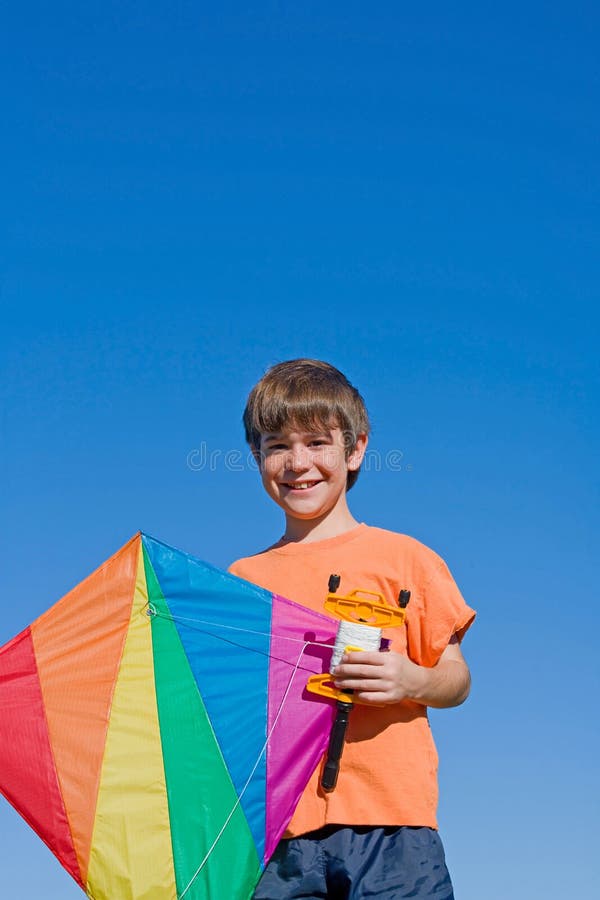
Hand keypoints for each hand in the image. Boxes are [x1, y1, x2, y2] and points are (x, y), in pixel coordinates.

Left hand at [332, 641, 470, 707]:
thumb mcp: (392, 655)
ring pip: (364, 685)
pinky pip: (371, 697)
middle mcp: (389, 672)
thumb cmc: (401, 667)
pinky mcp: (390, 698)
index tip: (342, 658)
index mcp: (388, 659)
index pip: (366, 657)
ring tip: (338, 682)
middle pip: (362, 671)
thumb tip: (354, 655)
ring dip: (348, 683)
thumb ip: (376, 655)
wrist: (418, 683)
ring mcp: (389, 686)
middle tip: (335, 671)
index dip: (352, 658)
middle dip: (346, 671)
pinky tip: (352, 692)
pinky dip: (360, 695)